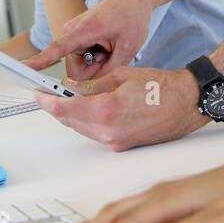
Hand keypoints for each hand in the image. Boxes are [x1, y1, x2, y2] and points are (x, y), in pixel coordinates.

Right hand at [27, 0, 151, 79]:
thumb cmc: (132, 17)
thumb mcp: (127, 49)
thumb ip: (107, 72)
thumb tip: (91, 89)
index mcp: (84, 30)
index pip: (56, 50)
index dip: (39, 61)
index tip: (23, 68)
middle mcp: (73, 30)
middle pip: (75, 69)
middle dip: (93, 69)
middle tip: (111, 54)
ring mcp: (74, 32)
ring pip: (80, 64)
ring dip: (96, 62)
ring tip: (111, 46)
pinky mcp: (77, 35)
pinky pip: (82, 57)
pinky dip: (96, 55)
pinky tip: (107, 44)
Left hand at [31, 65, 204, 151]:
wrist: (186, 104)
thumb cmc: (161, 87)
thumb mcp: (122, 76)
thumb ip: (93, 85)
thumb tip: (70, 87)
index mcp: (107, 110)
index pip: (65, 108)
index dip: (47, 101)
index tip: (38, 94)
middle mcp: (109, 131)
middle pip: (70, 121)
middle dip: (57, 107)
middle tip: (49, 93)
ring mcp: (115, 141)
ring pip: (82, 128)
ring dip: (72, 114)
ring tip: (70, 97)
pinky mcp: (122, 146)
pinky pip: (96, 134)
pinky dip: (88, 121)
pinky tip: (90, 107)